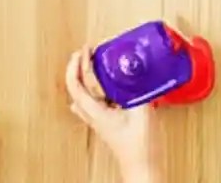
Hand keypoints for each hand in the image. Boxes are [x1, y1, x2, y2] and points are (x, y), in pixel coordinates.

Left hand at [66, 48, 160, 179]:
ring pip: (85, 96)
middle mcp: (94, 116)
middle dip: (79, 68)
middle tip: (86, 53)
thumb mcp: (142, 112)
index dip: (76, 65)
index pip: (76, 84)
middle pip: (78, 87)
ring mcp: (100, 121)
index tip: (84, 50)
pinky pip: (97, 103)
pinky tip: (107, 87)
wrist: (145, 169)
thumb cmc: (141, 148)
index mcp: (96, 112)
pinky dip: (98, 90)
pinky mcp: (109, 124)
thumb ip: (138, 90)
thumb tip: (137, 71)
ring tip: (93, 65)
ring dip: (87, 78)